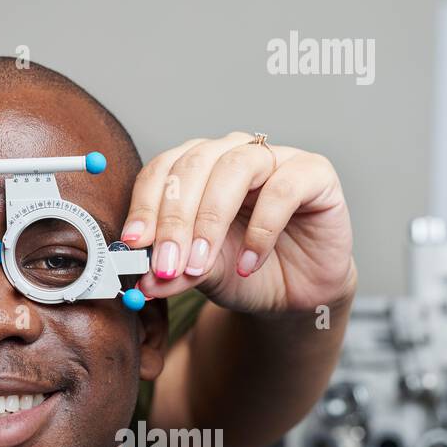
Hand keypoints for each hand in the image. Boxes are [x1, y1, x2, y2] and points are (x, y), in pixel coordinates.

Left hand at [123, 132, 357, 314]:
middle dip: (174, 219)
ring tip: (200, 264)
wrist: (296, 294)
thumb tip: (142, 279)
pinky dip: (261, 230)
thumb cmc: (243, 271)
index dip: (144, 205)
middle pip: (192, 166)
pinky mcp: (315, 174)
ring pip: (233, 168)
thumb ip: (172, 271)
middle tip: (166, 264)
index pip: (162, 171)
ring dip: (210, 220)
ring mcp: (275, 157)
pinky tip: (250, 264)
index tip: (132, 244)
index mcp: (196, 166)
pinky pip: (282, 190)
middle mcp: (232, 152)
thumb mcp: (199, 273)